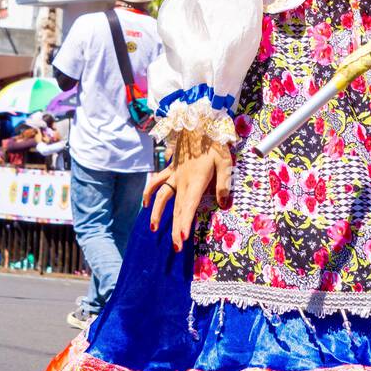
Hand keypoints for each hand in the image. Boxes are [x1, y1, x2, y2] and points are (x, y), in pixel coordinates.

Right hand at [143, 129, 232, 251]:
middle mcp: (182, 181)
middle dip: (175, 228)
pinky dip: (149, 193)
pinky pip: (157, 182)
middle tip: (175, 248)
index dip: (184, 224)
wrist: (199, 123)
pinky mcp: (170, 169)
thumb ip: (224, 184)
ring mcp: (174, 175)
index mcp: (196, 182)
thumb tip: (224, 204)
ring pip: (162, 197)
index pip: (189, 207)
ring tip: (153, 229)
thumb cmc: (215, 144)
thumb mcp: (225, 162)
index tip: (181, 239)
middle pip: (177, 208)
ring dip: (157, 214)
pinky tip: (145, 205)